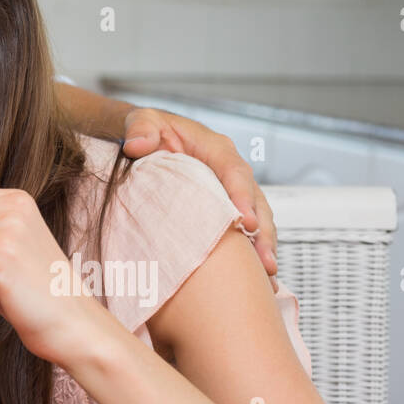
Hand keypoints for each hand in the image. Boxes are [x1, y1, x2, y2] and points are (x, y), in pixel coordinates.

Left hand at [121, 107, 278, 290]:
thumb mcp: (142, 121)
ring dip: (263, 249)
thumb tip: (137, 144)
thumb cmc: (147, 131)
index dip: (243, 197)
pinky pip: (245, 234)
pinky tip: (258, 282)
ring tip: (267, 278)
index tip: (246, 222)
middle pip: (256, 202)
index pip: (235, 172)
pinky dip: (251, 256)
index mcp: (215, 149)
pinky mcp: (226, 211)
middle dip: (263, 233)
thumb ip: (140, 128)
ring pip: (258, 221)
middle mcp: (230, 172)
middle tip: (265, 263)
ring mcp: (232, 193)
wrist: (145, 140)